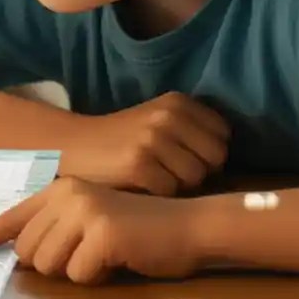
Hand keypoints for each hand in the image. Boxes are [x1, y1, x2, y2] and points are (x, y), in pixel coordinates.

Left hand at [0, 177, 200, 282]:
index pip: (11, 217)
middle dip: (54, 265)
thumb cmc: (139, 231)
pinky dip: (99, 277)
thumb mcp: (90, 223)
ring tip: (105, 255)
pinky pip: (79, 275)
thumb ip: (55, 232)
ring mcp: (83, 211)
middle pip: (27, 252)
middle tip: (89, 255)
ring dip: (76, 272)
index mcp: (60, 191)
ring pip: (48, 266)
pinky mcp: (101, 233)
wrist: (188, 226)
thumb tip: (18, 258)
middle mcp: (66, 195)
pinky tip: (120, 259)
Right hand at [61, 92, 229, 195]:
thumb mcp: (156, 120)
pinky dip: (159, 196)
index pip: (223, 135)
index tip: (186, 158)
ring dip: (180, 186)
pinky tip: (141, 187)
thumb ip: (190, 129)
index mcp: (177, 102)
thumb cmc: (120, 140)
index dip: (209, 153)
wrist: (72, 146)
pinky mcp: (139, 165)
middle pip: (216, 157)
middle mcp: (168, 116)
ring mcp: (153, 140)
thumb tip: (226, 158)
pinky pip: (171, 191)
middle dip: (200, 171)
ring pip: (196, 177)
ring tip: (156, 179)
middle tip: (172, 173)